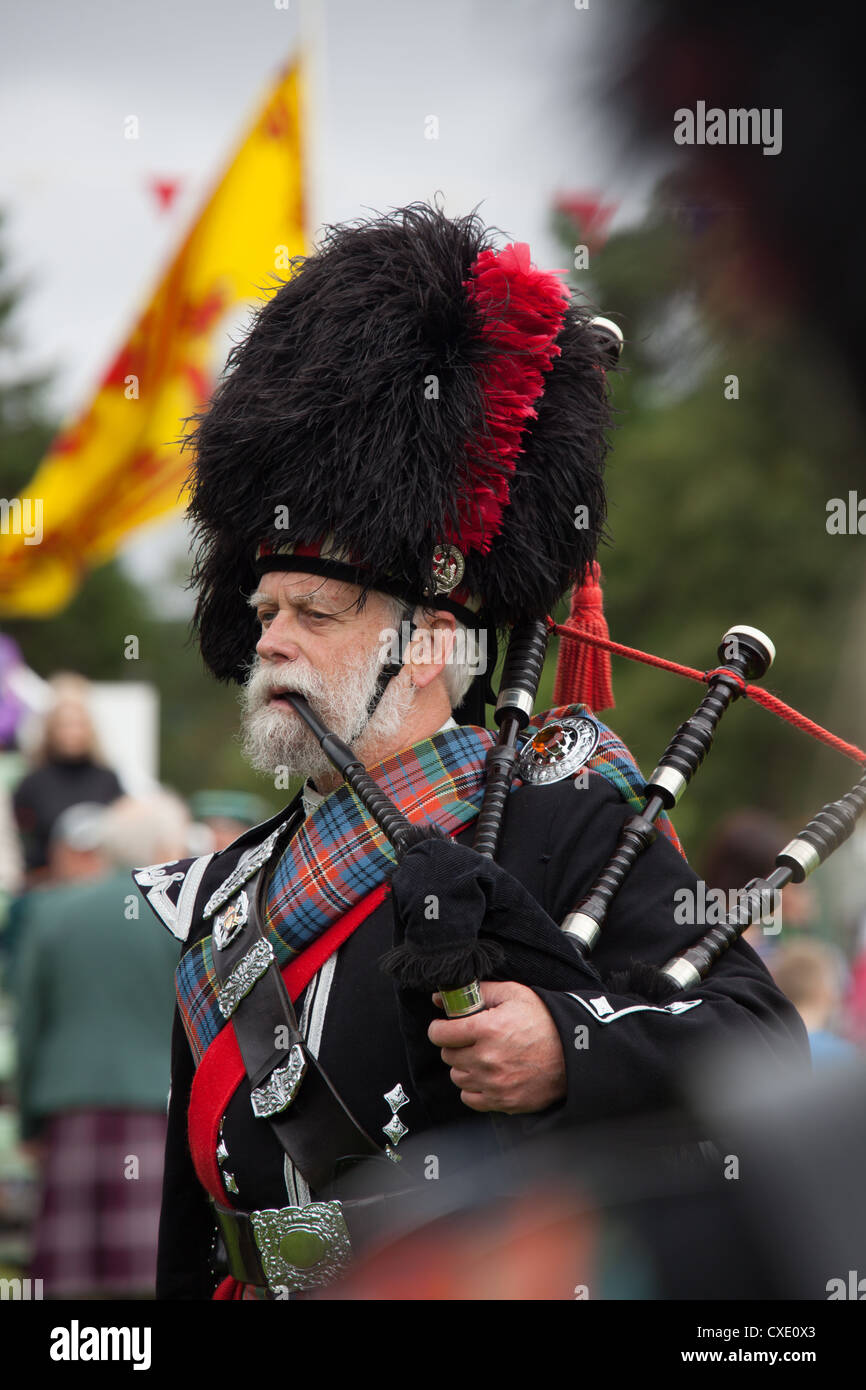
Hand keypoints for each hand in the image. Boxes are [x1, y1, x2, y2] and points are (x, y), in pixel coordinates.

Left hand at [427, 981, 566, 1113]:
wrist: (574, 1051)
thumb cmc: (543, 1019)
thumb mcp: (512, 994)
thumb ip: (476, 992)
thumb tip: (440, 998)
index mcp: (487, 1029)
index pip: (439, 1034)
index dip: (440, 1028)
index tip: (446, 1027)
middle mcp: (487, 1059)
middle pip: (448, 1055)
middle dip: (455, 1045)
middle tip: (470, 1039)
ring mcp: (495, 1083)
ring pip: (458, 1077)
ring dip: (464, 1066)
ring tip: (482, 1056)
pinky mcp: (503, 1101)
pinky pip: (470, 1098)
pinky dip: (474, 1088)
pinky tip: (487, 1075)